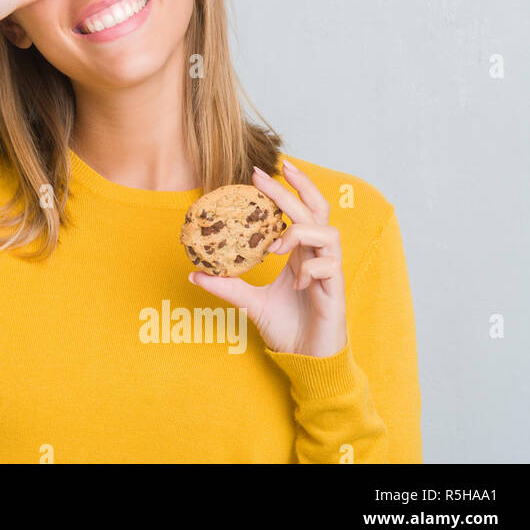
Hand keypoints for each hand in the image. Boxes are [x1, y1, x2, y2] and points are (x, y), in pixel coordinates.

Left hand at [189, 159, 347, 357]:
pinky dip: (309, 270)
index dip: (287, 188)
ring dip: (299, 233)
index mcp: (301, 253)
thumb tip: (193, 275)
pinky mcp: (336, 292)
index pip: (301, 209)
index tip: (262, 170)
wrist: (306, 359)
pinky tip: (295, 285)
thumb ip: (227, 286)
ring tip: (275, 247)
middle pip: (315, 210)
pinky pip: (328, 267)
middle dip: (292, 189)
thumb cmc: (287, 327)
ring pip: (328, 233)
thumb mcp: (250, 302)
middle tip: (261, 174)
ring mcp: (329, 272)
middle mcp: (317, 256)